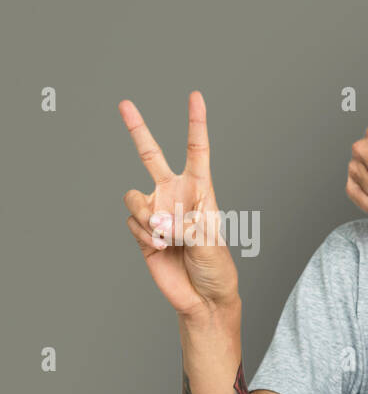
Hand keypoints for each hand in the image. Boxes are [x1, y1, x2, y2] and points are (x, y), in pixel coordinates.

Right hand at [120, 92, 239, 317]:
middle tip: (124, 103)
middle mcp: (175, 195)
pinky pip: (132, 221)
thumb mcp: (211, 243)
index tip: (195, 96)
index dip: (195, 123)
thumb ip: (186, 225)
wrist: (202, 297)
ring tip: (169, 237)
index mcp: (201, 191)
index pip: (197, 150)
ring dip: (148, 218)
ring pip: (134, 197)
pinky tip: (161, 247)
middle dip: (137, 129)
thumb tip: (162, 217)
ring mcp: (157, 211)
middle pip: (151, 155)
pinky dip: (145, 235)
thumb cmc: (216, 269)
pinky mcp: (143, 230)